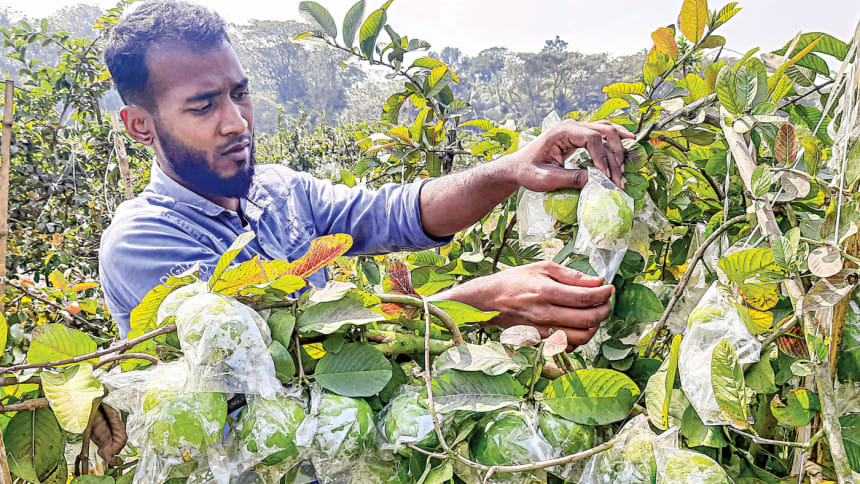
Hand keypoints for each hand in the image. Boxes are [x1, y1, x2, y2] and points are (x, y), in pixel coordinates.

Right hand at [433, 261, 613, 346]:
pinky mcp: (540, 340)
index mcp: (545, 292)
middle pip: (587, 319)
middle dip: (605, 310)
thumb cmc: (513, 281)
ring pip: (581, 337)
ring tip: (595, 313)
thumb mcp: (540, 268)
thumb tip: (596, 281)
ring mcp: (542, 330)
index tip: (609, 288)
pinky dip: (579, 337)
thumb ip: (570, 275)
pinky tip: (578, 325)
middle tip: (607, 301)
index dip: (603, 293)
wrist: (487, 301)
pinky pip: (568, 344)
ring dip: (595, 326)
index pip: (585, 297)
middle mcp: (544, 313)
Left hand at [508, 119, 633, 188]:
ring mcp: (577, 128)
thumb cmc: (528, 172)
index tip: (607, 176)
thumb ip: (569, 179)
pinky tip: (627, 146)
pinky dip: (615, 140)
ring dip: (618, 146)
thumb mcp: (546, 179)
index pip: (591, 138)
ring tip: (625, 166)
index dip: (603, 157)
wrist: (518, 167)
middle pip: (604, 131)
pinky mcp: (580, 134)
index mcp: (562, 131)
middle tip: (619, 176)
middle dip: (615, 154)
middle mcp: (571, 125)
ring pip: (606, 129)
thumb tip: (595, 180)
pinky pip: (602, 132)